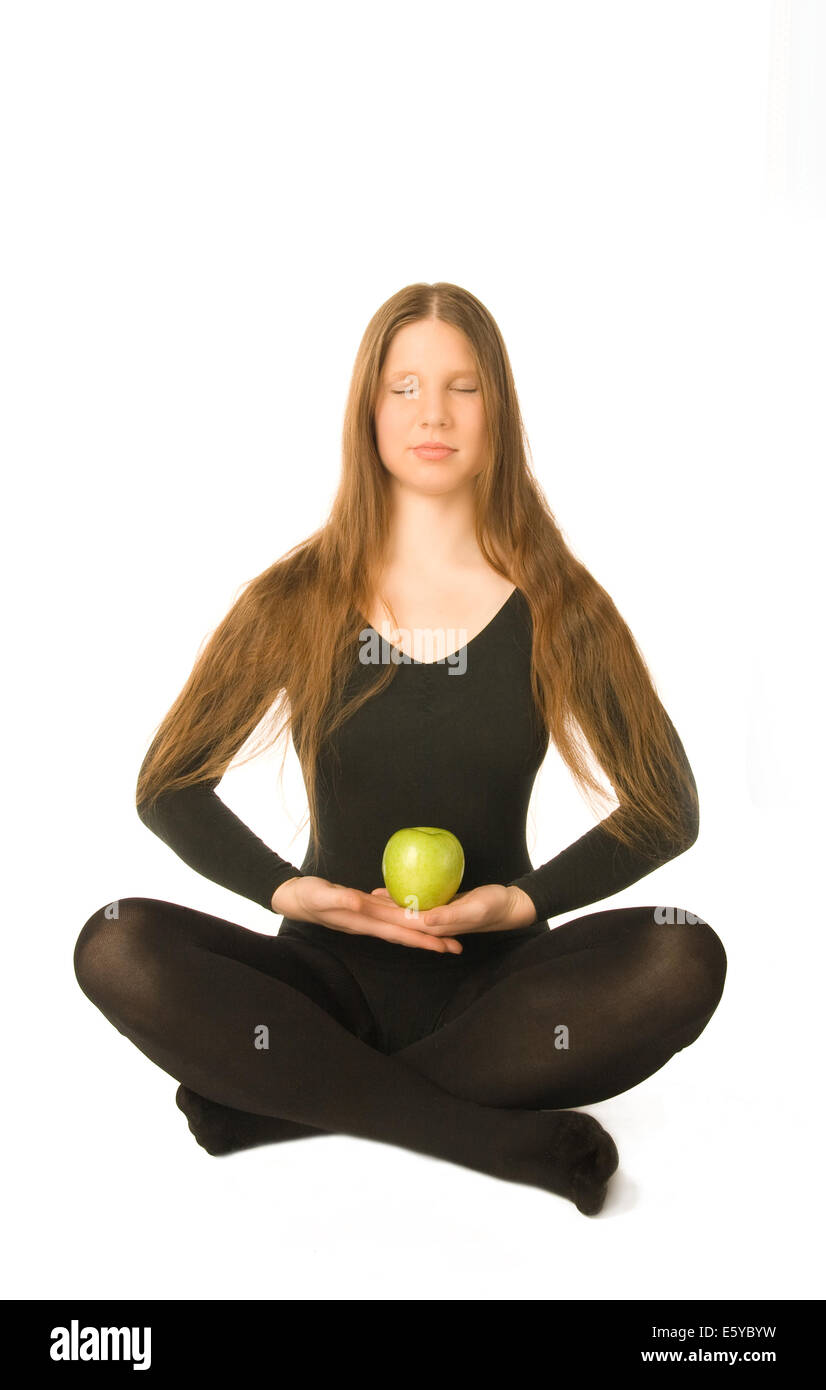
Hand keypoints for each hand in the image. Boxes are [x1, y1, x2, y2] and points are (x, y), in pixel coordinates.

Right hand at [271, 875, 464, 953]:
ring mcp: (369, 917)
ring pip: (402, 927)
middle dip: (431, 941)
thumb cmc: (306, 896)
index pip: (399, 933)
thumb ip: (338, 898)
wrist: (294, 897)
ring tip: (446, 935)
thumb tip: (359, 902)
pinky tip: (420, 914)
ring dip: (424, 933)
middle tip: (458, 946)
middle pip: (407, 934)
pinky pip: (393, 915)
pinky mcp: (366, 909)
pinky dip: (409, 917)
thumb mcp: (320, 895)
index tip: (443, 946)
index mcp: (364, 921)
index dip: (422, 939)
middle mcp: (371, 923)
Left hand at [369, 882, 537, 937]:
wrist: (509, 905)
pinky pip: (416, 902)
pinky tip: (393, 889)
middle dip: (377, 914)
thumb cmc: (493, 907)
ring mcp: (436, 916)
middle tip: (355, 904)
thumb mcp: (472, 909)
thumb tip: (423, 920)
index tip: (361, 910)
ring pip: (405, 912)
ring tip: (364, 899)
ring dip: (386, 907)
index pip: (401, 923)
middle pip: (398, 919)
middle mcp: (432, 923)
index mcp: (435, 926)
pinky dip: (402, 897)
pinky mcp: (441, 906)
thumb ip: (448, 916)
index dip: (381, 917)